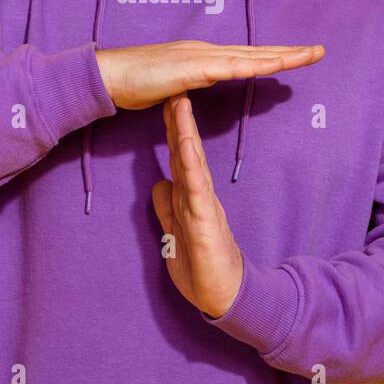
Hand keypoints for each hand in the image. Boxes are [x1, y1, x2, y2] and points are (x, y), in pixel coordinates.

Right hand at [96, 40, 324, 110]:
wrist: (110, 76)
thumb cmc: (135, 83)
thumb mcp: (171, 86)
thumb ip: (188, 85)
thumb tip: (196, 88)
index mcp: (203, 57)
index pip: (246, 56)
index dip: (272, 55)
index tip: (297, 56)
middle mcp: (206, 51)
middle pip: (256, 51)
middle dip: (289, 51)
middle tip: (319, 50)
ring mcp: (200, 57)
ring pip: (250, 56)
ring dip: (281, 55)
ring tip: (308, 55)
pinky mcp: (192, 68)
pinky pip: (230, 68)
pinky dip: (255, 65)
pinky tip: (274, 65)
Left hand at [151, 92, 243, 318]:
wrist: (224, 296)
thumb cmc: (202, 267)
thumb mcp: (175, 233)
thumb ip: (168, 208)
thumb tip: (159, 184)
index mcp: (190, 197)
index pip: (179, 157)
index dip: (171, 131)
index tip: (166, 102)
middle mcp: (198, 194)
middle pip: (186, 151)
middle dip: (178, 120)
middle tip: (174, 87)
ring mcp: (204, 204)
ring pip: (192, 162)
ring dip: (185, 132)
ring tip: (180, 103)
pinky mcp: (206, 219)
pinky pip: (196, 187)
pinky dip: (190, 164)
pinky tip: (185, 144)